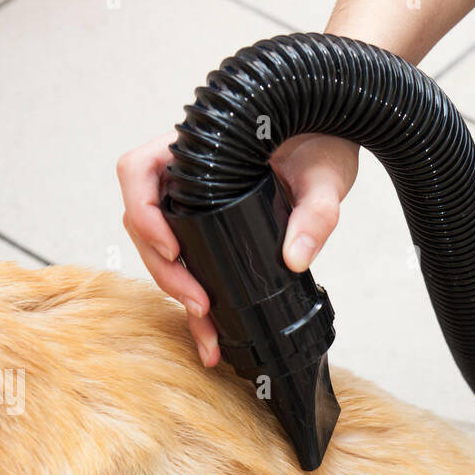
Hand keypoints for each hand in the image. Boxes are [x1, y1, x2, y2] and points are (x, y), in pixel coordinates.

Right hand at [117, 131, 357, 365]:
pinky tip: (210, 335)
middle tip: (199, 305)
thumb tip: (294, 258)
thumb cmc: (324, 140)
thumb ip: (316, 211)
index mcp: (195, 144)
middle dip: (165, 270)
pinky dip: (195, 299)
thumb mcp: (325, 174)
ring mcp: (194, 202)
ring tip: (206, 325)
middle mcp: (185, 172)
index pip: (138, 170)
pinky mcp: (212, 229)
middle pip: (144, 221)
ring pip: (161, 248)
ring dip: (176, 289)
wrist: (336, 139)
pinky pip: (191, 262)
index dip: (144, 212)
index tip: (173, 248)